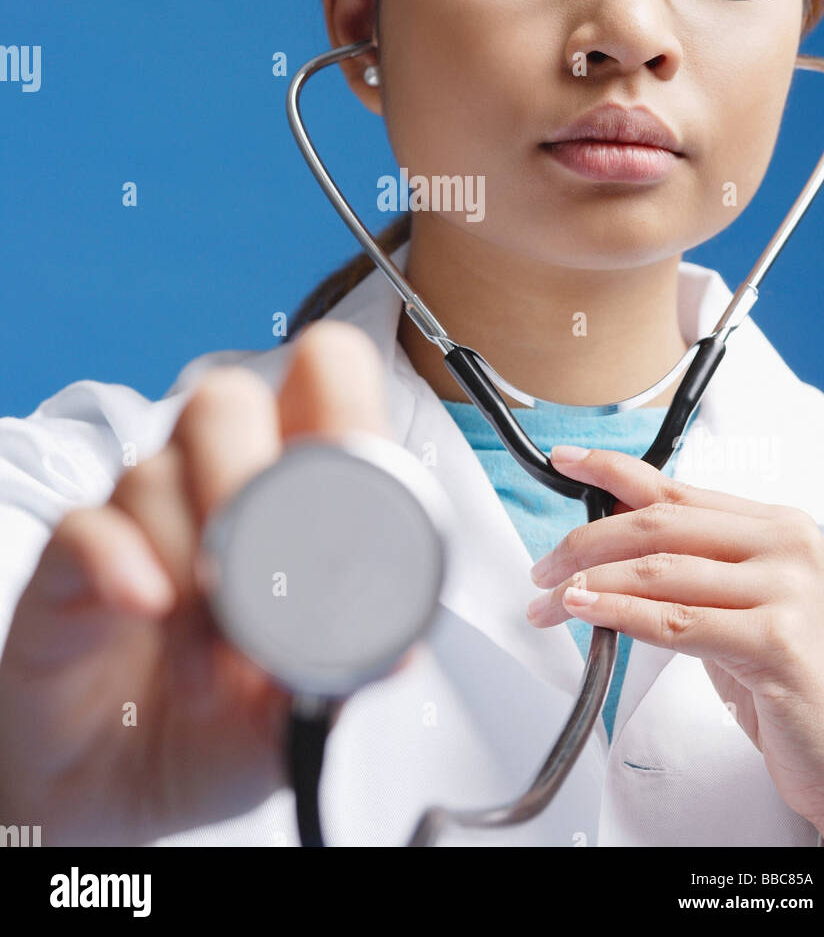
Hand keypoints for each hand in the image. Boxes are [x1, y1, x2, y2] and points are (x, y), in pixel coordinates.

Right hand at [0, 320, 394, 845]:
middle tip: (267, 583)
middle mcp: (211, 487)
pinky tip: (149, 608)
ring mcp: (137, 521)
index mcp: (292, 497)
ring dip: (196, 571)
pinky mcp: (69, 567)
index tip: (357, 492)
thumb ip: (347, 676)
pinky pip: (87, 529)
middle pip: (225, 400)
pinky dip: (122, 562)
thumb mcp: (302, 711)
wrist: (118, 796)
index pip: (323, 380)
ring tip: (217, 672)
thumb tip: (401, 650)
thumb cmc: (221, 727)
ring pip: (156, 472)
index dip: (344, 407)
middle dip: (249, 481)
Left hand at [525, 444, 823, 833]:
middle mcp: (786, 547)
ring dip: (591, 585)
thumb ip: (685, 564)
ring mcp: (786, 592)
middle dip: (586, 543)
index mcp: (778, 526)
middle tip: (544, 567)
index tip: (567, 462)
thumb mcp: (734, 605)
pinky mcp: (777, 643)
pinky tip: (586, 613)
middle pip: (659, 525)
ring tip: (552, 600)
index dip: (612, 471)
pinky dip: (620, 615)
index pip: (677, 488)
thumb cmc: (789, 680)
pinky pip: (676, 622)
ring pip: (660, 571)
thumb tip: (609, 532)